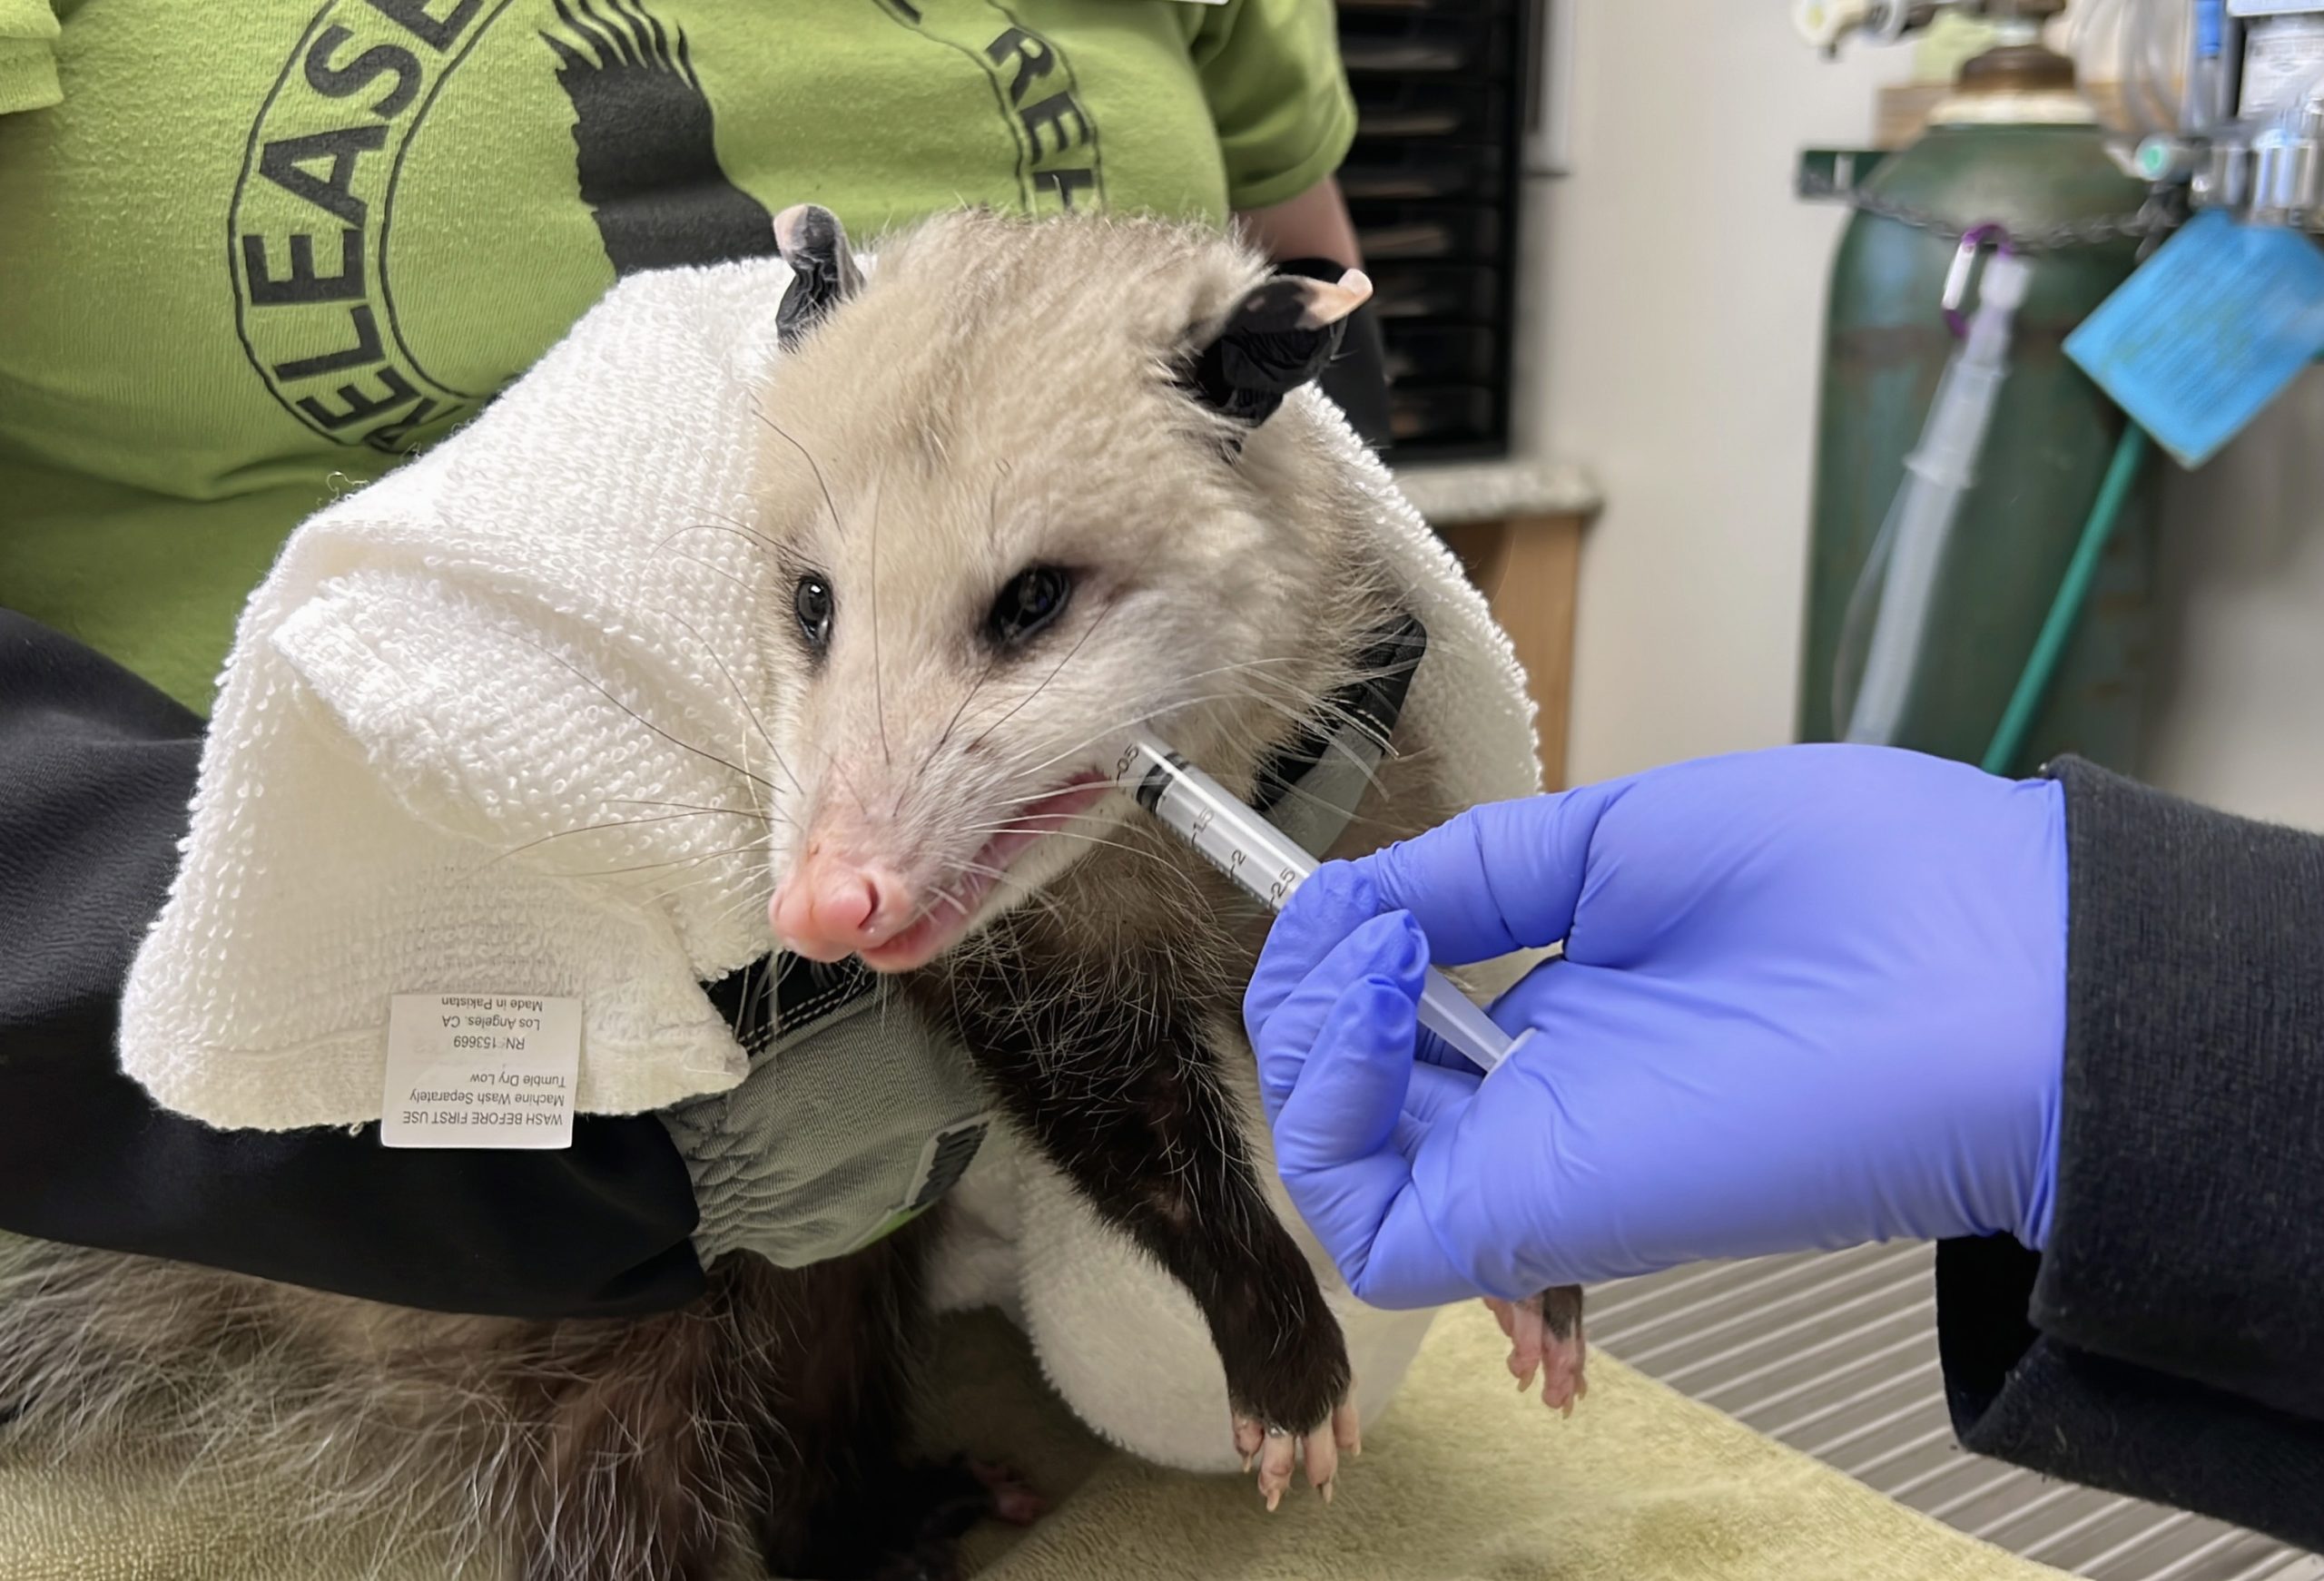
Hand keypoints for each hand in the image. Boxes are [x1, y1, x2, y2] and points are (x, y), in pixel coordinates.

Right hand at [1246, 744, 2066, 1308]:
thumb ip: (1475, 876)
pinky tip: (1373, 1020)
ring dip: (1305, 1058)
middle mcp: (1542, 1104)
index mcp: (1570, 1025)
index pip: (1401, 1037)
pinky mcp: (1548, 1211)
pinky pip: (1378, 1231)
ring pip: (1347, 1175)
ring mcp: (1539, 1161)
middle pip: (1359, 1106)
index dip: (1339, 970)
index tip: (1351, 901)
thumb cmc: (1861, 885)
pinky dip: (1328, 1130)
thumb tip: (1346, 903)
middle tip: (1349, 934)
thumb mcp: (1623, 842)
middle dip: (1304, 1014)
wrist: (2003, 971)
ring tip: (1363, 965)